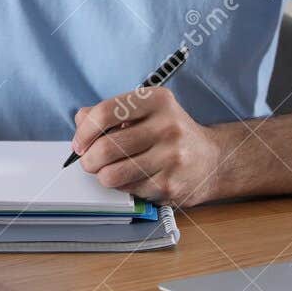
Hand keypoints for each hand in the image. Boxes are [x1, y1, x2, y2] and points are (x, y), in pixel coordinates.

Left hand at [71, 87, 226, 206]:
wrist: (212, 160)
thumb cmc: (170, 133)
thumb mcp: (147, 110)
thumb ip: (111, 112)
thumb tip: (81, 120)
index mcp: (157, 100)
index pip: (105, 113)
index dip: (84, 131)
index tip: (80, 142)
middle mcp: (167, 126)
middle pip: (105, 147)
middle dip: (88, 159)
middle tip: (89, 161)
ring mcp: (170, 158)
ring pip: (112, 174)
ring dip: (102, 175)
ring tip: (107, 171)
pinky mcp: (169, 185)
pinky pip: (127, 189)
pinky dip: (122, 186)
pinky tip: (133, 177)